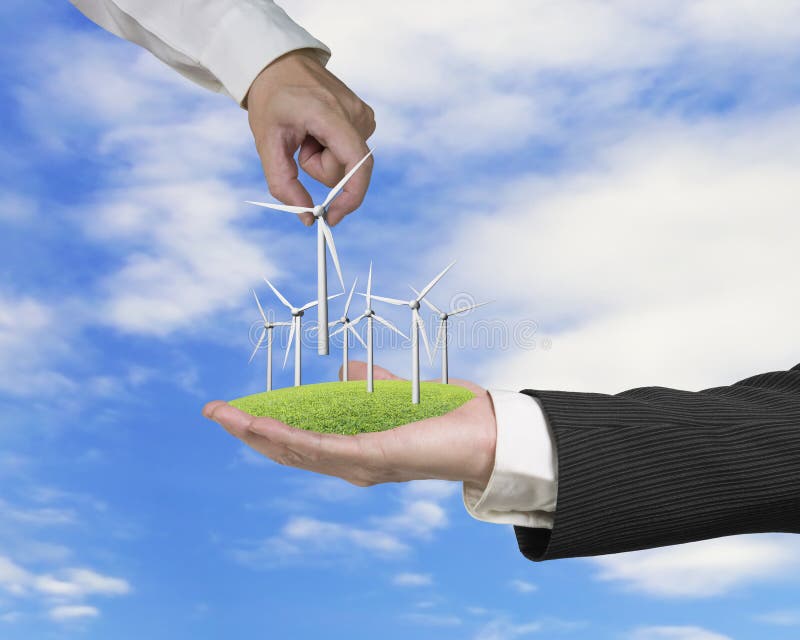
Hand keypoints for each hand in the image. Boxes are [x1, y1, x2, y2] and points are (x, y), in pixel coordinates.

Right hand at [202, 362, 496, 487]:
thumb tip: (344, 370)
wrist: (486, 433)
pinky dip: (286, 438)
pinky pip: (319, 448)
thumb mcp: (395, 393)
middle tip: (214, 413)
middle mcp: (351, 464)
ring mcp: (358, 464)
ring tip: (225, 417)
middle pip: (287, 450)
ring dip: (256, 434)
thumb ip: (368, 381)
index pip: (299, 441)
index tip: (234, 412)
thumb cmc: (445, 416)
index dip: (264, 428)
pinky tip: (261, 426)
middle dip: (248, 432)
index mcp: (354, 450)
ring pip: (295, 450)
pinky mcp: (370, 458)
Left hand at [246, 49, 375, 226]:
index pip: (358, 164)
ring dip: (324, 158)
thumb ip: (283, 184)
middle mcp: (356, 114)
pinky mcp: (365, 117)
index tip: (332, 216)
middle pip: (345, 169)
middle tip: (299, 144)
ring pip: (347, 162)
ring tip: (307, 132)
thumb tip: (307, 218)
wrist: (280, 65)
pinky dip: (331, 149)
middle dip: (319, 168)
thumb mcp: (267, 144)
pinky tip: (317, 129)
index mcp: (331, 114)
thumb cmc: (271, 101)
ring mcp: (363, 114)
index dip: (350, 197)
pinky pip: (350, 152)